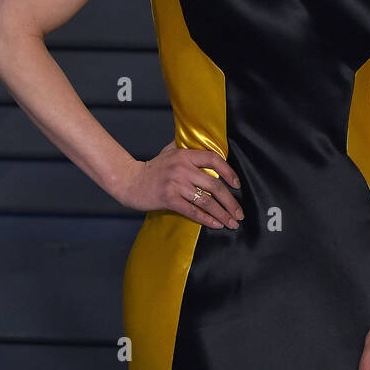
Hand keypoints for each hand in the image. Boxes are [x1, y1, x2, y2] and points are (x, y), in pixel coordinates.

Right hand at [115, 141, 243, 228]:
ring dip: (222, 214)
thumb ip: (187, 147)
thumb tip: (207, 145)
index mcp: (185, 155)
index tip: (237, 185)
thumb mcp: (169, 151)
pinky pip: (193, 211)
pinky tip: (216, 225)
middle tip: (239, 213)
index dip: (229, 172)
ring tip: (231, 223)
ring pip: (206, 201)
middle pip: (215, 185)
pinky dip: (207, 219)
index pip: (214, 160)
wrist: (129, 180)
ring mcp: (176, 184)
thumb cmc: (152, 168)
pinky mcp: (169, 199)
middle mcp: (182, 168)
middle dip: (230, 202)